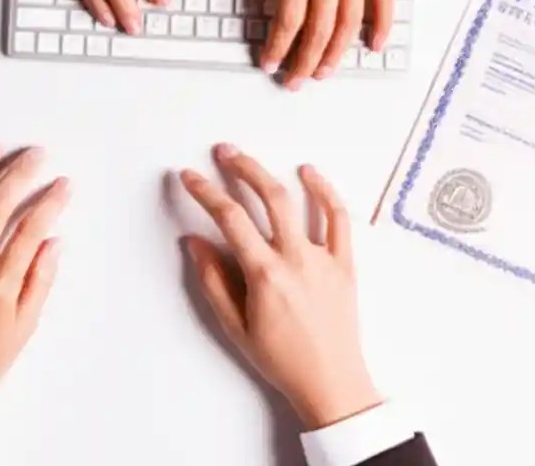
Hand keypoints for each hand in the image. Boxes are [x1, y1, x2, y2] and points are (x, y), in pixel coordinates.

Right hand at [180, 144, 380, 429]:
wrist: (331, 382)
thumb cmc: (281, 360)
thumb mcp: (235, 327)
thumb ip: (213, 281)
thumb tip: (195, 242)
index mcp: (265, 275)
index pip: (229, 219)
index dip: (205, 193)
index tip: (190, 178)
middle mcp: (296, 259)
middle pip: (267, 197)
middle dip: (241, 168)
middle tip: (223, 152)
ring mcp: (324, 259)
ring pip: (299, 202)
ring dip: (274, 174)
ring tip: (254, 159)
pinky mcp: (345, 264)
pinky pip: (340, 219)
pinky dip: (326, 192)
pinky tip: (310, 173)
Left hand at [250, 0, 390, 88]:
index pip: (287, 16)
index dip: (278, 45)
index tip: (269, 61)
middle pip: (318, 27)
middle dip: (304, 61)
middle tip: (294, 81)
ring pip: (350, 20)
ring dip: (336, 52)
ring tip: (325, 72)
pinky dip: (382, 24)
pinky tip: (374, 45)